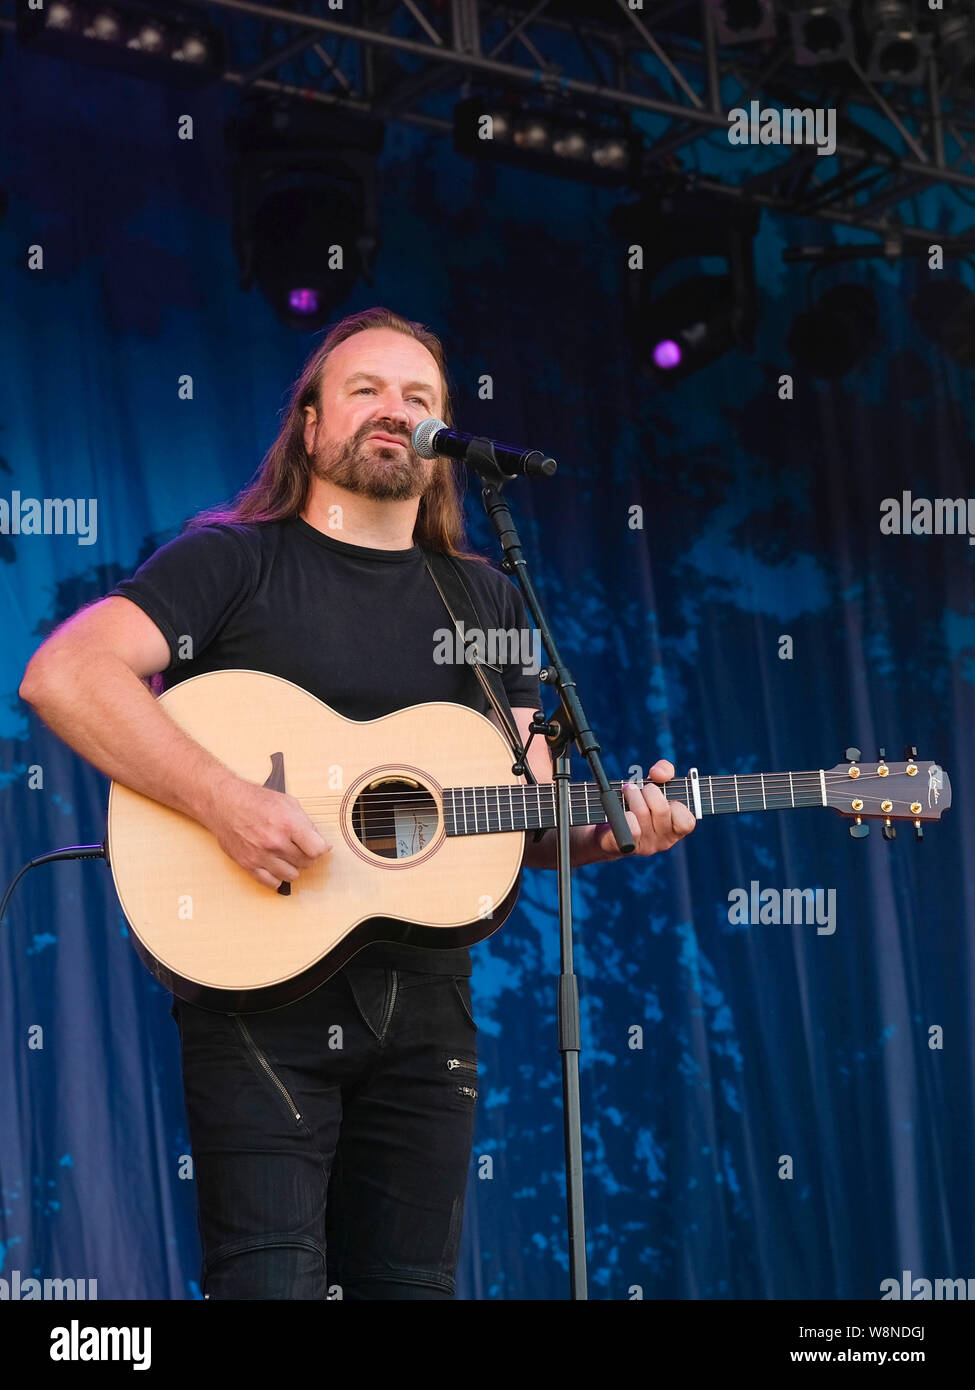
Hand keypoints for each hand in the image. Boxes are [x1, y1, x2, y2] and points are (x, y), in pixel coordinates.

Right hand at [205, 777, 330, 888]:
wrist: (224, 803)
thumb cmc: (256, 800)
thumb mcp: (288, 803)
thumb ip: (307, 824)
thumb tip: (322, 844)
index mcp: (288, 823)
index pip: (317, 850)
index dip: (321, 848)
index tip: (318, 845)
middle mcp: (275, 842)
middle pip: (306, 863)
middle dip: (307, 855)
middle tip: (299, 847)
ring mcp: (260, 855)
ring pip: (292, 875)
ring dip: (293, 867)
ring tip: (286, 855)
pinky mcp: (248, 864)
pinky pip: (272, 883)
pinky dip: (277, 877)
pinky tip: (275, 865)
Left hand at [591, 759, 694, 858]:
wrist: (609, 828)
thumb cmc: (638, 803)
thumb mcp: (655, 786)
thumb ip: (664, 772)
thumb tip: (659, 773)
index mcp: (676, 829)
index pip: (686, 821)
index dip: (676, 804)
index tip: (664, 795)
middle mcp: (664, 841)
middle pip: (661, 809)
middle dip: (648, 790)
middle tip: (637, 787)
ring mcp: (646, 846)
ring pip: (642, 812)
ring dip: (631, 794)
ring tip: (627, 791)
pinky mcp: (627, 847)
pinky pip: (630, 827)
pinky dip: (623, 813)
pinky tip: (620, 812)